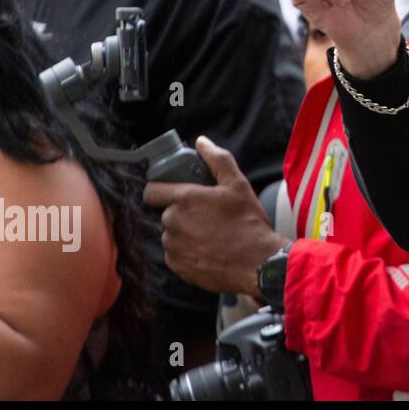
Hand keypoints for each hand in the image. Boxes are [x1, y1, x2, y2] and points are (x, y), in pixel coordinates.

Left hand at [143, 137, 286, 297]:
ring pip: (171, 234)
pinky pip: (175, 254)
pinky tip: (208, 249)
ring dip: (184, 232)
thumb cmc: (248, 222)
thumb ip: (217, 160)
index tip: (173, 192)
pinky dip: (187, 251)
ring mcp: (173, 246)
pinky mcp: (177, 266)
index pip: (151, 191)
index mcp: (184, 199)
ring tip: (210, 234)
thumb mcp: (238, 185)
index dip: (161, 190)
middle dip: (181, 212)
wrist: (257, 263)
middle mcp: (172, 222)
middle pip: (166, 213)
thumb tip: (202, 142)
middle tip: (205, 215)